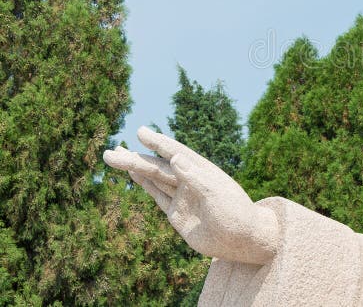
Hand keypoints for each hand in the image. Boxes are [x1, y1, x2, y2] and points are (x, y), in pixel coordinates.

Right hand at [103, 126, 278, 264]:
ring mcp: (183, 196)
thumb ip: (195, 177)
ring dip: (135, 168)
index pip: (175, 152)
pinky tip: (133, 174)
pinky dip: (145, 184)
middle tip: (110, 152)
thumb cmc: (235, 214)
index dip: (158, 142)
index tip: (140, 131)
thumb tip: (175, 157)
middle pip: (158, 166)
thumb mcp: (216, 194)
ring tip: (114, 157)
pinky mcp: (177, 214)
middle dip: (135, 158)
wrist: (242, 241)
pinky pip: (158, 195)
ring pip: (154, 179)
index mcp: (201, 171)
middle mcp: (190, 180)